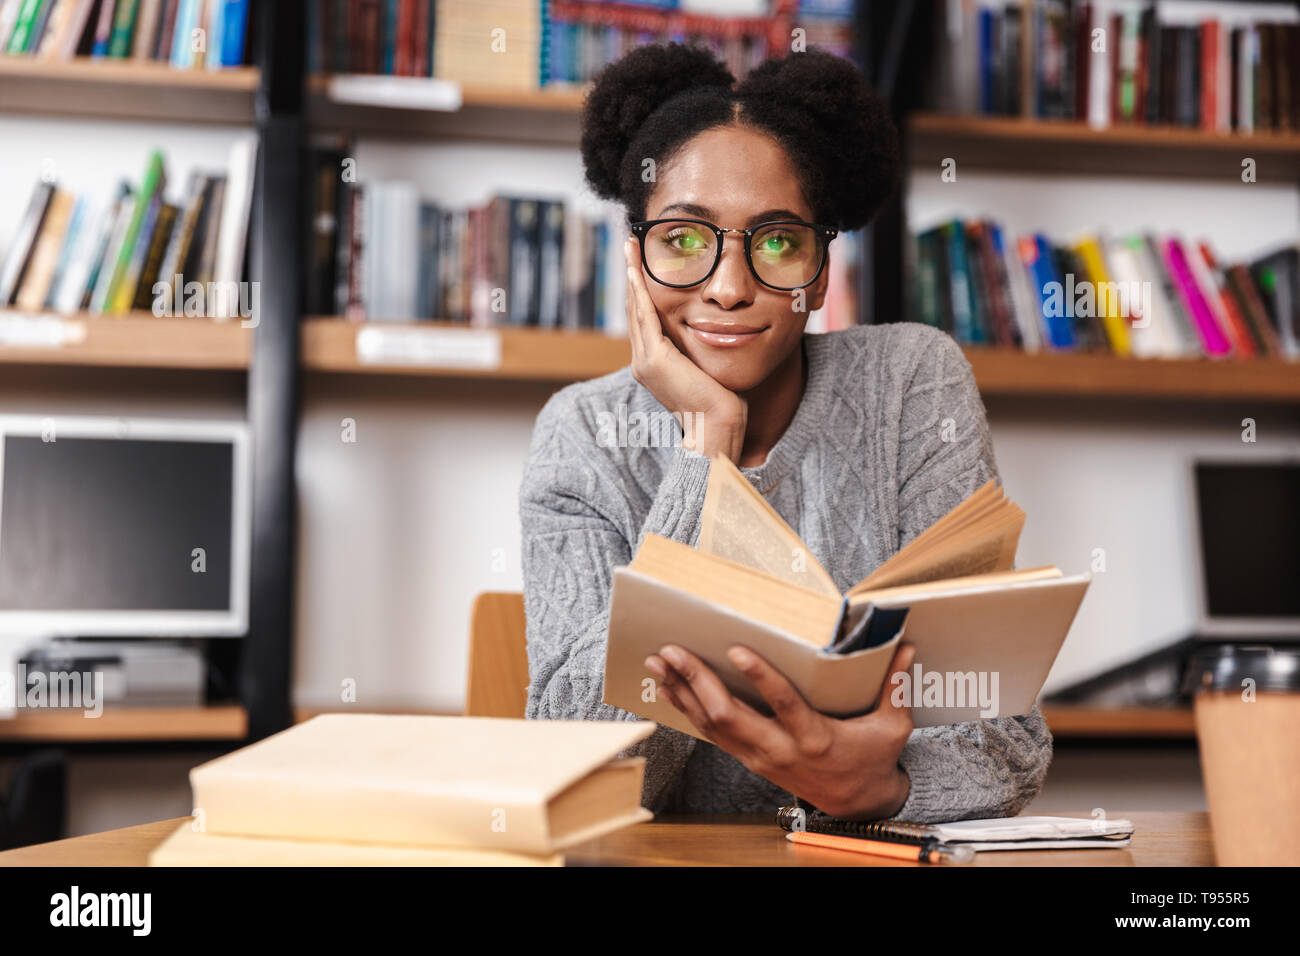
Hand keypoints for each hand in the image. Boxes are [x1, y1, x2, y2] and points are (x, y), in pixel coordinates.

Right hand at [624, 237, 746, 461]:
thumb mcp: (710, 368)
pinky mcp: (655, 360)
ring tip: (631, 247)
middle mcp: (643, 362)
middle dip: (633, 274)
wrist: (718, 429)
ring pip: (636, 308)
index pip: (645, 318)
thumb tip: (720, 330)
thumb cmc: (723, 404)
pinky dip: (640, 292)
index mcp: (654, 364)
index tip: (642, 262)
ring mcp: (646, 362)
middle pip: (635, 308)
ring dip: (633, 275)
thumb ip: (704, 349)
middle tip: (631, 243)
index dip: (642, 289)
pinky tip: (638, 271)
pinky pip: (644, 318)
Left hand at [643, 642, 915, 819]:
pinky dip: (687, 708)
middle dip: (697, 681)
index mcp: (815, 739)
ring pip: (710, 724)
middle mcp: (779, 750)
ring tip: (658, 660)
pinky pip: (710, 733)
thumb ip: (895, 687)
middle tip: (673, 650)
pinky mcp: (748, 758)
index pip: (784, 706)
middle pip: (729, 716)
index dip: (760, 678)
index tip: (737, 650)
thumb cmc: (873, 758)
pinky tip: (669, 686)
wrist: (856, 804)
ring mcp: (758, 757)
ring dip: (682, 691)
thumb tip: (904, 647)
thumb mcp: (892, 727)